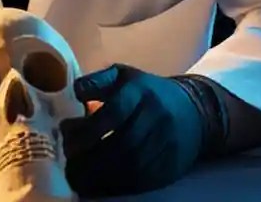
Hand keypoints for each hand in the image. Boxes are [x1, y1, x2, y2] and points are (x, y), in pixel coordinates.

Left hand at [60, 64, 206, 196]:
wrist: (195, 110)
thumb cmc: (147, 92)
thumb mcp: (123, 76)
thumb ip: (97, 81)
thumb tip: (74, 92)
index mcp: (141, 91)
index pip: (115, 111)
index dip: (90, 127)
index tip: (65, 133)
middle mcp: (157, 116)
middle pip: (123, 143)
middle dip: (91, 156)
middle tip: (67, 162)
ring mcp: (167, 143)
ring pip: (132, 166)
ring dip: (101, 174)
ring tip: (77, 176)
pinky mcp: (172, 165)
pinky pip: (143, 180)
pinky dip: (118, 185)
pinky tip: (99, 182)